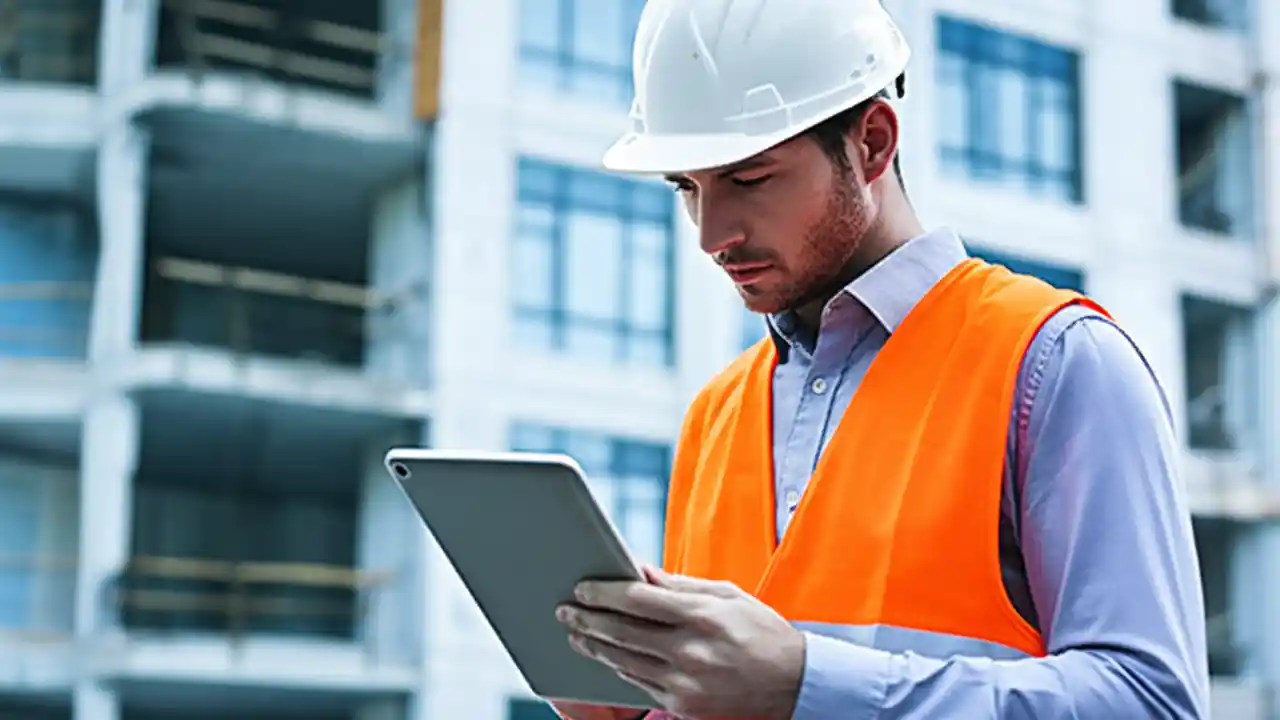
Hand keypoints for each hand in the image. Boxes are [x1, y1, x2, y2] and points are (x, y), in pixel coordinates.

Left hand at [555, 566, 804, 719]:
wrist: (796, 685)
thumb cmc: (761, 632)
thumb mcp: (727, 596)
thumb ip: (680, 585)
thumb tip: (638, 571)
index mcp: (702, 616)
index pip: (637, 600)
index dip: (603, 592)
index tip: (581, 587)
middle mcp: (691, 650)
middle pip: (622, 632)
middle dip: (587, 619)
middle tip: (565, 610)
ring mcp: (686, 683)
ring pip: (624, 661)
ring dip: (595, 646)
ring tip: (577, 633)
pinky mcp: (685, 706)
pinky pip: (640, 683)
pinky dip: (620, 667)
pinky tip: (608, 655)